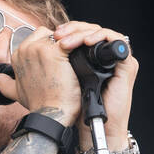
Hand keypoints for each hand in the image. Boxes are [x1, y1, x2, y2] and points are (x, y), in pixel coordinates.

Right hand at [0, 26, 81, 127]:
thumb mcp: (15, 92)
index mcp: (18, 56)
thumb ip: (4, 83)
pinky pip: (72, 40)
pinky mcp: (56, 52)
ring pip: (61, 35)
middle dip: (58, 43)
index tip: (56, 62)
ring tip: (75, 60)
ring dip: (70, 44)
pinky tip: (81, 58)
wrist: (51, 114)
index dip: (49, 48)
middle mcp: (26, 49)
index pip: (37, 38)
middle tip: (67, 60)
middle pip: (48, 34)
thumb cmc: (38, 104)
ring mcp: (40, 49)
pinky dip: (78, 46)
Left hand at [51, 20, 137, 149]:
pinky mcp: (127, 63)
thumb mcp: (60, 82)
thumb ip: (50, 69)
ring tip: (69, 40)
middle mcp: (106, 56)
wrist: (94, 124)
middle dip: (74, 29)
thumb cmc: (79, 108)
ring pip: (102, 32)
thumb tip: (26, 60)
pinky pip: (117, 40)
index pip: (82, 34)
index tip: (54, 35)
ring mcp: (118, 59)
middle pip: (92, 30)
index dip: (69, 31)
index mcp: (92, 58)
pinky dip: (101, 37)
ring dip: (84, 32)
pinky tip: (87, 42)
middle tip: (59, 34)